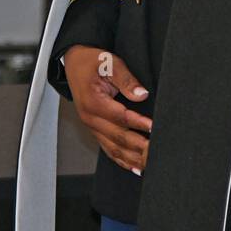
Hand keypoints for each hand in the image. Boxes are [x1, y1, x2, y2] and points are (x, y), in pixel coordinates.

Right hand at [62, 46, 152, 174]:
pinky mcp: (94, 129)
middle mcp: (90, 118)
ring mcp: (91, 126)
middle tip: (157, 151)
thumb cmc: (92, 62)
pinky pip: (108, 149)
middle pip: (118, 138)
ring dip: (132, 158)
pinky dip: (122, 160)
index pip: (120, 117)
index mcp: (93, 102)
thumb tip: (142, 95)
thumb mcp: (109, 63)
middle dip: (139, 146)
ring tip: (150, 164)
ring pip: (113, 148)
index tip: (154, 128)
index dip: (139, 123)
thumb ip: (126, 79)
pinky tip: (135, 167)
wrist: (74, 63)